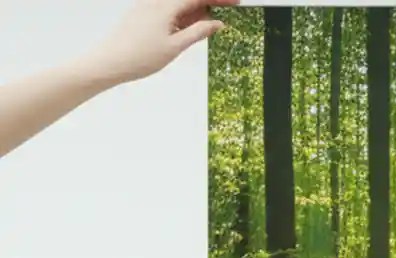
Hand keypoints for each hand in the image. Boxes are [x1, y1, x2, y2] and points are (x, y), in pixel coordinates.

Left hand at [80, 0, 239, 85]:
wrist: (108, 62)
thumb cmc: (139, 57)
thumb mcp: (176, 47)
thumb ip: (199, 32)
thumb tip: (217, 23)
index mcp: (165, 7)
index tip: (236, 2)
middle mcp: (155, 2)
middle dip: (208, 6)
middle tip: (226, 16)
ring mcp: (147, 7)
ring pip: (178, 5)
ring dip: (194, 13)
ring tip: (206, 27)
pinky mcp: (141, 14)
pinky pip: (167, 10)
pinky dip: (181, 17)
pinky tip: (186, 30)